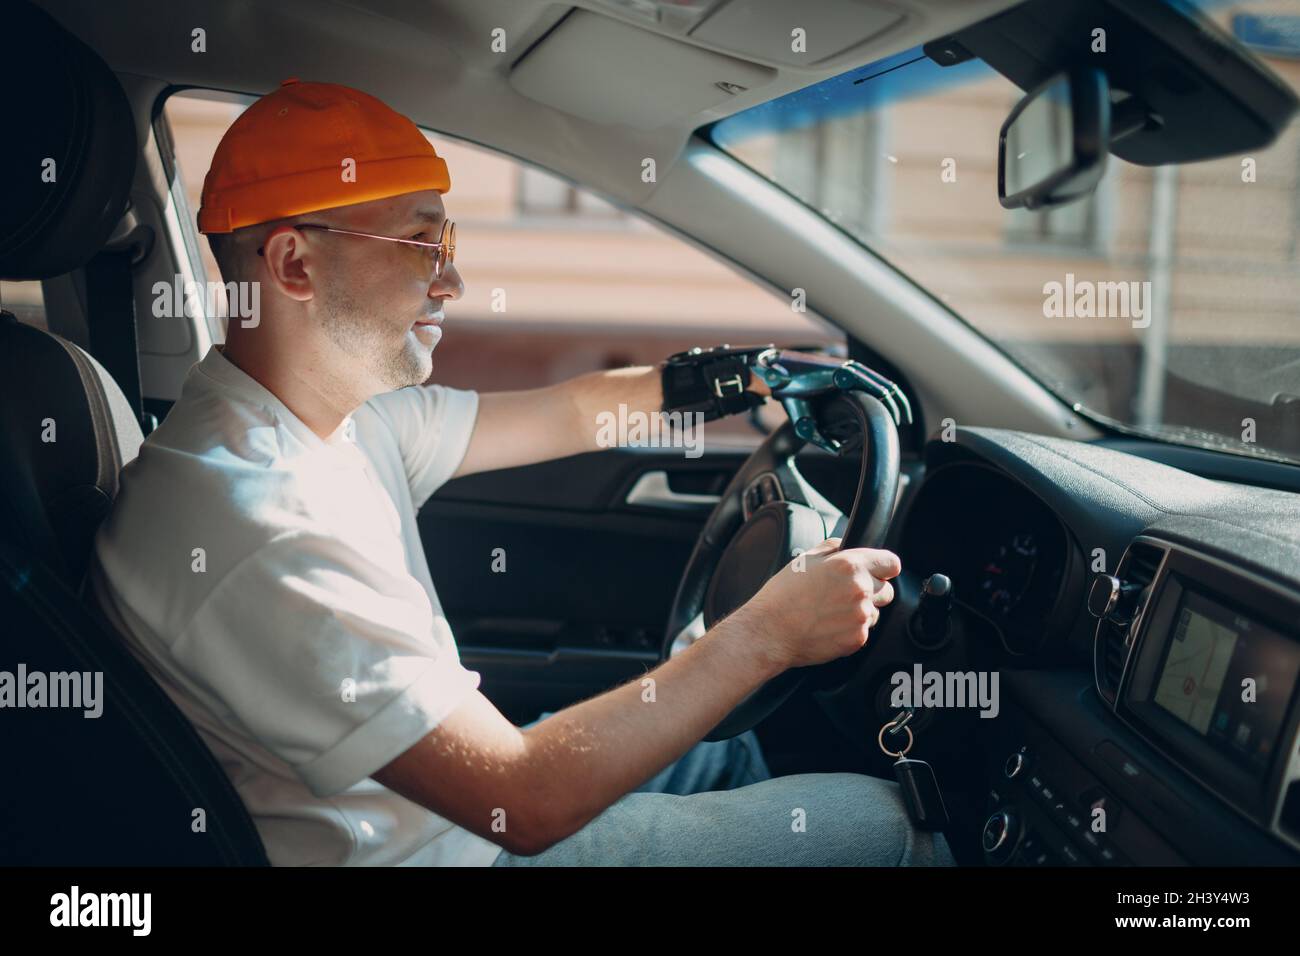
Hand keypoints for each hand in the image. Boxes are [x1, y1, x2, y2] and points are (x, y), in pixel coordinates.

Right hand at [729, 537, 900, 670]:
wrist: (770, 631)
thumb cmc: (782, 596)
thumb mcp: (805, 558)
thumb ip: (834, 547)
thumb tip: (848, 547)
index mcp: (850, 565)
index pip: (891, 563)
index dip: (884, 566)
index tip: (880, 571)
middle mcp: (860, 590)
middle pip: (887, 589)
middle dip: (872, 590)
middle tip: (845, 594)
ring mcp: (861, 616)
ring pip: (876, 612)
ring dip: (861, 611)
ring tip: (832, 611)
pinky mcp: (857, 639)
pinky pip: (864, 631)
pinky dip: (851, 629)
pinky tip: (829, 625)